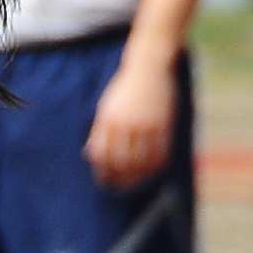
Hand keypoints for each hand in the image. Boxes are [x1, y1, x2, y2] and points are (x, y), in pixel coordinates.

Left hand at [83, 57, 175, 188]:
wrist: (148, 66)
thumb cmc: (124, 88)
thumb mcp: (105, 107)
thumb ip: (98, 131)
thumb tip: (89, 155)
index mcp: (107, 120)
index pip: (101, 155)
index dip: (102, 172)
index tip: (104, 180)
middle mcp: (125, 124)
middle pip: (120, 162)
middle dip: (119, 178)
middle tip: (121, 187)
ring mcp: (145, 124)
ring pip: (140, 161)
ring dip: (138, 176)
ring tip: (137, 181)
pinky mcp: (162, 123)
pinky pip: (159, 152)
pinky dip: (156, 166)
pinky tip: (153, 170)